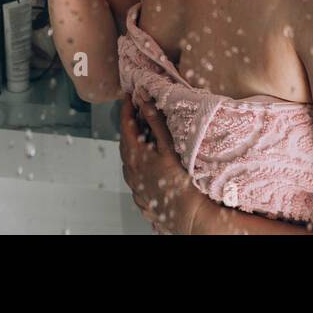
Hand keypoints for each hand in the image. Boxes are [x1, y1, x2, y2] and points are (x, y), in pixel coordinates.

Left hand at [118, 93, 206, 233]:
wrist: (188, 215)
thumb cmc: (180, 181)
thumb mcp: (168, 146)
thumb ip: (155, 122)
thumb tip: (144, 100)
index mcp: (134, 156)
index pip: (126, 126)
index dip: (126, 109)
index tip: (128, 96)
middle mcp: (131, 172)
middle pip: (124, 143)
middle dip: (129, 126)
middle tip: (136, 113)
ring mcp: (136, 187)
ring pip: (128, 162)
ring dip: (132, 146)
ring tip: (142, 137)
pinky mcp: (143, 198)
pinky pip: (135, 177)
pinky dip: (137, 165)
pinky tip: (147, 165)